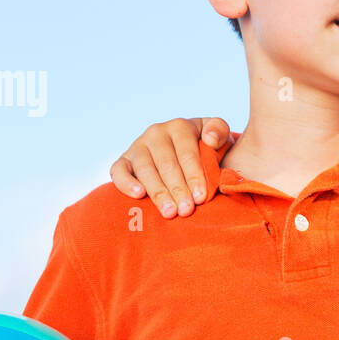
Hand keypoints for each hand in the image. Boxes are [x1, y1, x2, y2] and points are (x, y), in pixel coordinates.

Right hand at [109, 116, 230, 217]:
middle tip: (186, 210)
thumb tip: (210, 139)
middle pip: (167, 164)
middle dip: (178, 189)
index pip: (187, 153)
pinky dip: (126, 183)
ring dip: (158, 192)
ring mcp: (138, 145)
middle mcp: (157, 133)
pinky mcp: (124, 160)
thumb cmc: (207, 149)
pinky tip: (138, 195)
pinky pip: (119, 170)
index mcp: (180, 127)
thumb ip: (220, 132)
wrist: (187, 152)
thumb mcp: (219, 137)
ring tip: (169, 212)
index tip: (201, 197)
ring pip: (145, 169)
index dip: (194, 176)